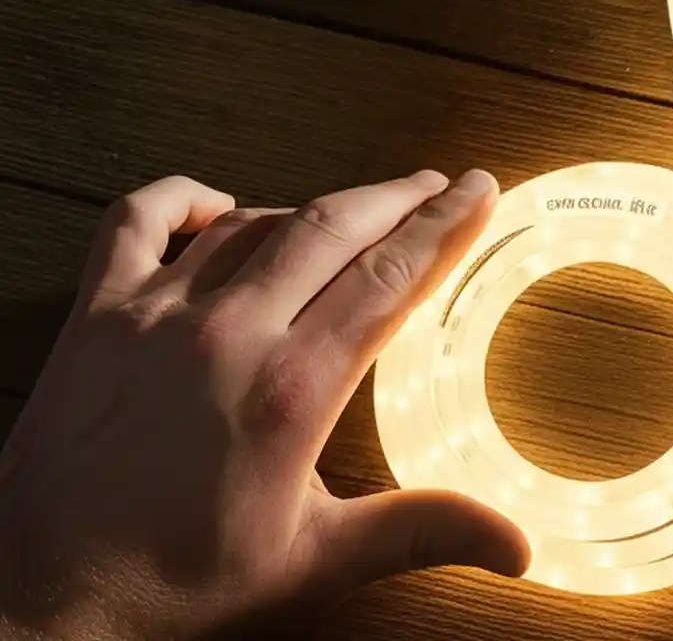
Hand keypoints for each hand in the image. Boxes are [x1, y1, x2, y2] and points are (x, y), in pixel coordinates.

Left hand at [0, 171, 528, 639]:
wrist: (41, 598)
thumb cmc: (174, 586)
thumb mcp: (315, 564)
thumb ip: (420, 533)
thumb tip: (517, 546)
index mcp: (292, 389)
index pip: (389, 279)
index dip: (443, 226)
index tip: (476, 191)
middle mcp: (226, 335)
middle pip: (332, 229)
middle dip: (397, 197)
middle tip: (437, 182)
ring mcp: (155, 315)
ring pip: (253, 221)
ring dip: (314, 205)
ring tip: (356, 208)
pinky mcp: (97, 317)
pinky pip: (139, 220)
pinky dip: (185, 199)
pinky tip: (221, 208)